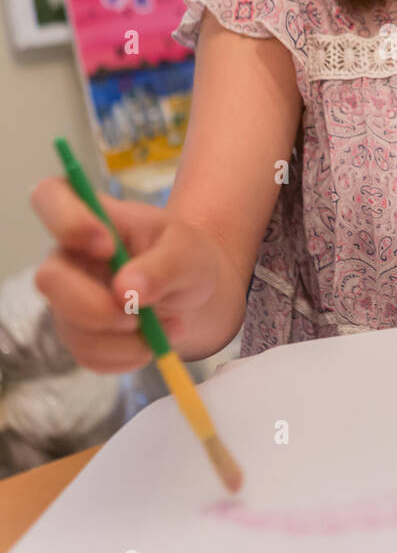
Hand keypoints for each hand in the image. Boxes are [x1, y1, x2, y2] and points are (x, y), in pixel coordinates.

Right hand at [30, 178, 222, 372]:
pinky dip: (128, 355)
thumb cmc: (185, 257)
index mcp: (93, 216)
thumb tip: (127, 290)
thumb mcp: (189, 252)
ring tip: (169, 325)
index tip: (107, 246)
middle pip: (48, 279)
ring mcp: (68, 297)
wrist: (191, 291)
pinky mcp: (78, 332)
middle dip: (96, 306)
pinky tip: (152, 340)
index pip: (49, 197)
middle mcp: (69, 256)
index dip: (66, 222)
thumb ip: (164, 266)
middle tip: (140, 313)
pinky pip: (89, 354)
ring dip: (125, 338)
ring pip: (71, 328)